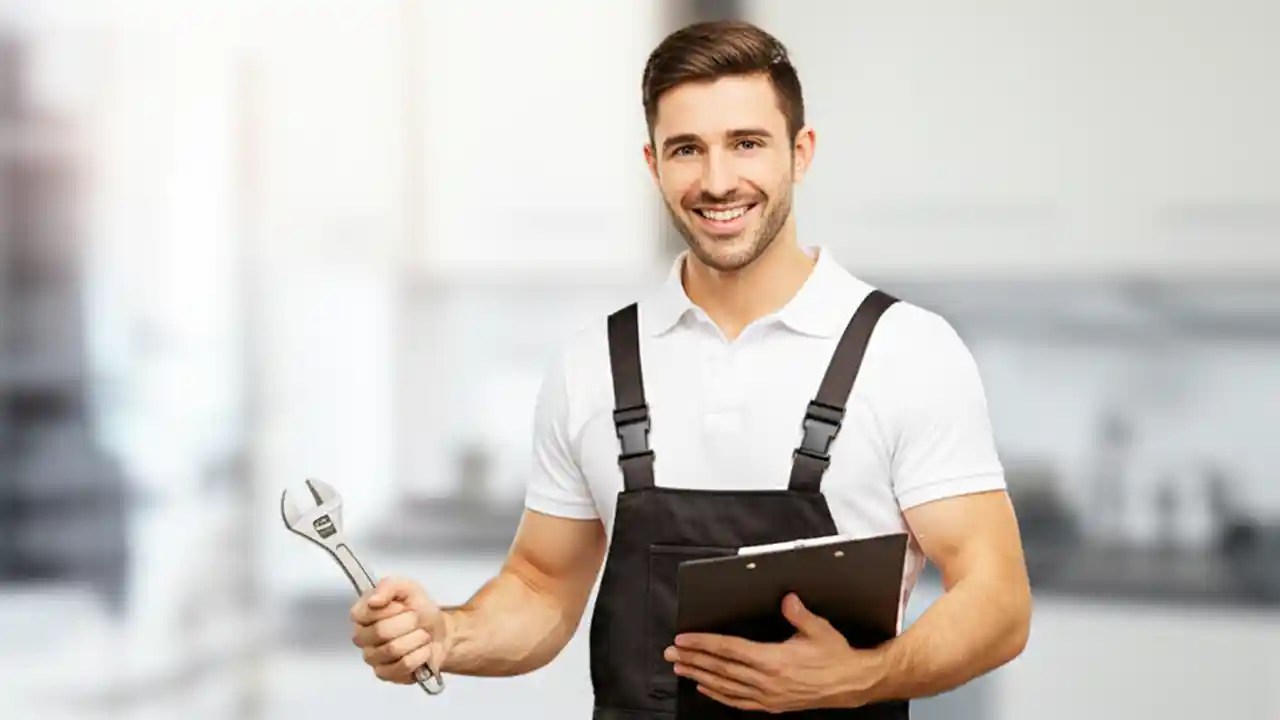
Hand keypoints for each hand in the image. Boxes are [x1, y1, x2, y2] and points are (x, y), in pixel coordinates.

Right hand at [350, 576, 451, 684]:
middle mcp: (361, 638)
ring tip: (422, 634)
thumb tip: (373, 601)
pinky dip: (420, 654)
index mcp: (361, 615)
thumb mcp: (407, 588)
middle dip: (408, 622)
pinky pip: (403, 666)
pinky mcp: (385, 675)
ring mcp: (372, 658)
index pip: (364, 613)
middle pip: (381, 631)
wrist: (440, 632)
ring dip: (417, 638)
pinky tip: (423, 649)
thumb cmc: (418, 609)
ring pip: (393, 649)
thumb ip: (388, 586)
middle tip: (417, 619)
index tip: (403, 606)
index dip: (390, 609)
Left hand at [664, 593, 881, 712]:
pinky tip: (705, 689)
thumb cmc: (836, 656)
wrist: (852, 683)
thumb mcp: (819, 630)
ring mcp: (768, 695)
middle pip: (720, 668)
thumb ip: (799, 614)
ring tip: (680, 668)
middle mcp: (766, 680)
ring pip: (725, 686)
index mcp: (773, 660)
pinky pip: (738, 702)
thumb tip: (786, 598)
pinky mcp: (772, 704)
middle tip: (671, 652)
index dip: (703, 643)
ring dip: (700, 676)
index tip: (684, 639)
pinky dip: (719, 696)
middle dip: (693, 659)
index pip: (729, 649)